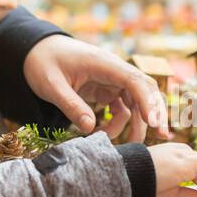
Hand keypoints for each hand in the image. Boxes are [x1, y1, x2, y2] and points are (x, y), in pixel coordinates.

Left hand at [24, 35, 171, 140]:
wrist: (34, 51)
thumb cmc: (42, 62)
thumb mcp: (51, 85)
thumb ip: (71, 105)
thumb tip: (89, 129)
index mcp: (103, 63)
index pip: (134, 80)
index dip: (147, 101)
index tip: (153, 122)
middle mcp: (112, 70)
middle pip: (144, 89)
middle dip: (155, 112)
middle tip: (162, 136)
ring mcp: (111, 80)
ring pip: (135, 102)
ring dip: (136, 123)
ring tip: (130, 145)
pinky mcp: (105, 89)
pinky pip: (121, 107)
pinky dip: (118, 122)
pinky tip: (106, 135)